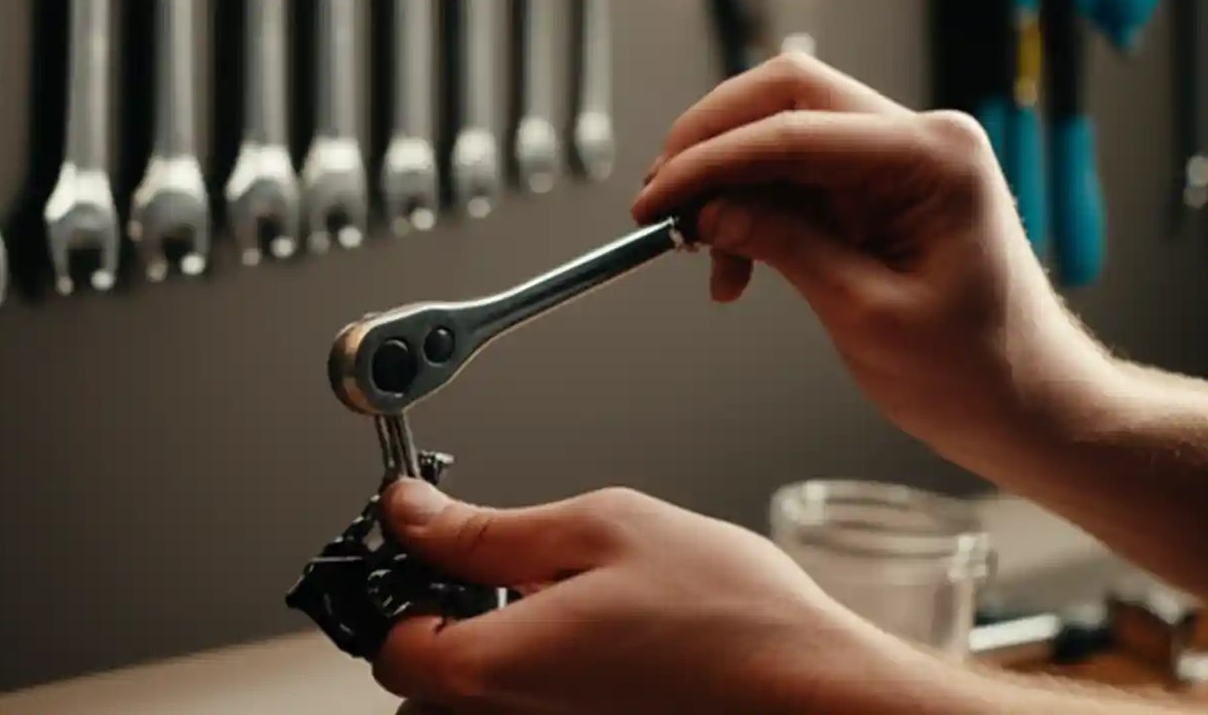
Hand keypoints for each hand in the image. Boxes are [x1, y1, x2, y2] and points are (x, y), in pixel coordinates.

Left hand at [373, 479, 908, 714]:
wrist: (820, 689)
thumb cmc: (731, 615)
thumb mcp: (600, 529)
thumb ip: (488, 530)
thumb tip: (411, 513)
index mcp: (497, 670)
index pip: (388, 647)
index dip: (397, 586)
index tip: (429, 544)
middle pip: (422, 687)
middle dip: (445, 623)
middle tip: (500, 574)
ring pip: (473, 704)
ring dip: (491, 650)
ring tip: (556, 605)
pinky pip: (529, 710)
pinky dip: (537, 673)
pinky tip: (590, 637)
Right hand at [633, 53, 1115, 470]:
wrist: (1026, 405)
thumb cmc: (975, 373)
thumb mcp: (867, 315)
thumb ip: (787, 248)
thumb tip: (711, 211)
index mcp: (933, 158)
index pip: (794, 130)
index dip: (710, 161)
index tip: (657, 199)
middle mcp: (919, 140)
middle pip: (786, 98)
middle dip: (712, 145)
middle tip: (662, 203)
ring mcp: (898, 162)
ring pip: (780, 136)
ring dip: (728, 187)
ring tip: (702, 255)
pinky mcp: (879, 191)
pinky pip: (795, 179)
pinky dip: (752, 214)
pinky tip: (734, 268)